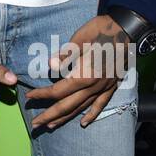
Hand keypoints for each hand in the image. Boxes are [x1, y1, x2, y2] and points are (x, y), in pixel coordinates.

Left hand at [27, 16, 133, 131]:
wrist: (126, 29)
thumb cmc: (100, 31)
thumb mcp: (79, 40)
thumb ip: (64, 56)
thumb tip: (49, 66)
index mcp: (84, 75)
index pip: (58, 91)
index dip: (42, 94)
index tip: (28, 97)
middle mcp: (94, 86)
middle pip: (67, 105)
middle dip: (50, 115)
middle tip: (35, 124)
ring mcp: (104, 88)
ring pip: (82, 107)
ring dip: (65, 118)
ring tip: (51, 126)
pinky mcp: (111, 86)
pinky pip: (100, 105)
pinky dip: (91, 115)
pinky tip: (83, 123)